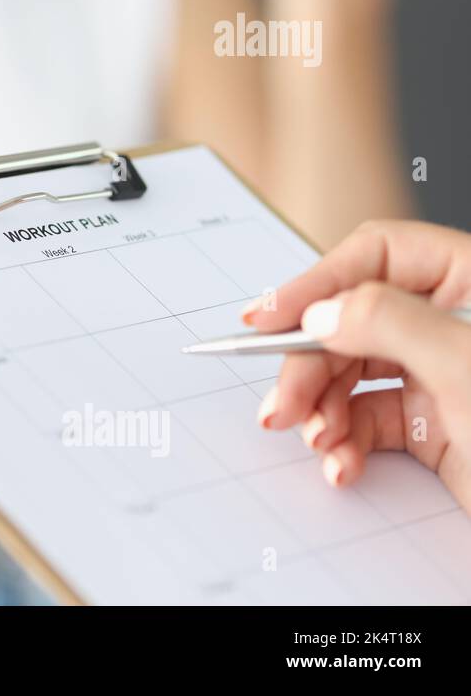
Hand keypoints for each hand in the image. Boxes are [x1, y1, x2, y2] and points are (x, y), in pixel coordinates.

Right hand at [246, 219, 470, 511]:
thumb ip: (389, 323)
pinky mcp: (437, 426)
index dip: (316, 282)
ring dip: (321, 409)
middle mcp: (456, 322)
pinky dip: (345, 442)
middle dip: (310, 365)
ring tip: (316, 441)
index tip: (266, 318)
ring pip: (353, 372)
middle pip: (353, 319)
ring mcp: (446, 374)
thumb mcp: (469, 369)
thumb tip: (320, 309)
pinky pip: (369, 420)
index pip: (379, 255)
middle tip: (281, 404)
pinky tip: (342, 463)